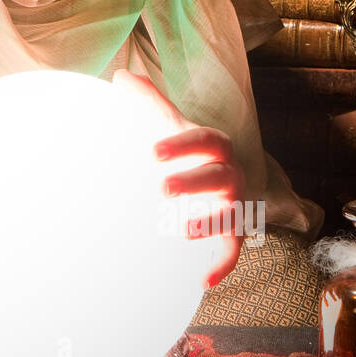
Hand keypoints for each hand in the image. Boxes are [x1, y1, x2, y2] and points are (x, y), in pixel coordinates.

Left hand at [112, 69, 245, 290]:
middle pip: (219, 176)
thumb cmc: (185, 150)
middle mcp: (231, 174)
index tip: (152, 154)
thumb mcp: (168, 124)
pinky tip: (202, 281)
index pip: (205, 140)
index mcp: (215, 145)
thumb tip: (121, 75)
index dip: (182, 146)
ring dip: (208, 223)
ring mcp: (234, 205)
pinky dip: (222, 266)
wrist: (210, 178)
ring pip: (231, 214)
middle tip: (162, 189)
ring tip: (180, 231)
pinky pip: (233, 251)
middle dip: (193, 182)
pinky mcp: (232, 233)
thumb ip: (149, 100)